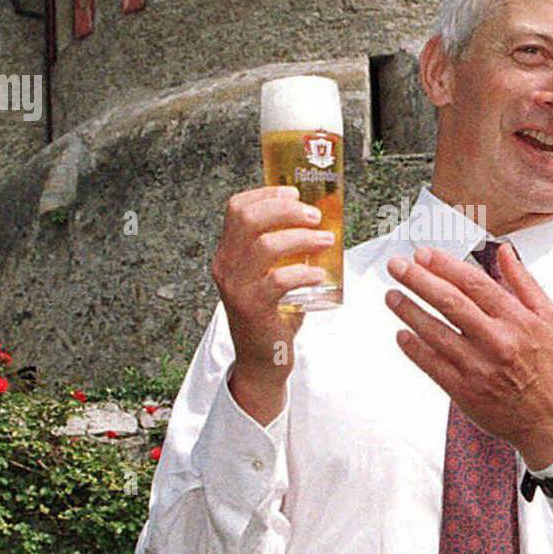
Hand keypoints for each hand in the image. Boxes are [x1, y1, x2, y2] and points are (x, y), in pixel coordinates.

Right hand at [212, 186, 334, 392]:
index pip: (237, 208)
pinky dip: (303, 273)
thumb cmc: (273, 314)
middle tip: (315, 216)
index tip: (295, 193)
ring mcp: (236, 286)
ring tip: (326, 240)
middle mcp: (226, 265)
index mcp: (229, 252)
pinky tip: (319, 275)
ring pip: (265, 245)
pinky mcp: (251, 307)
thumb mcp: (272, 275)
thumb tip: (322, 224)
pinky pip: (278, 280)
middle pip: (248, 218)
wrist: (263, 360)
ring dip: (301, 238)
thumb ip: (285, 251)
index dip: (267, 194)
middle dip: (286, 209)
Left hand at [384, 244, 552, 469]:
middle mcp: (496, 341)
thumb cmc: (547, 366)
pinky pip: (431, 365)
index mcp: (517, 319)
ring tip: (392, 295)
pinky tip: (401, 334)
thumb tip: (505, 251)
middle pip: (449, 302)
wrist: (548, 418)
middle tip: (396, 266)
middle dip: (417, 280)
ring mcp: (478, 367)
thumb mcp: (548, 317)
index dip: (444, 266)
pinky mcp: (464, 391)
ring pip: (435, 332)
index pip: (473, 283)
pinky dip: (413, 348)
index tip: (423, 255)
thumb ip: (524, 281)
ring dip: (408, 310)